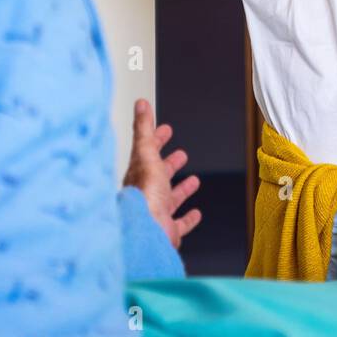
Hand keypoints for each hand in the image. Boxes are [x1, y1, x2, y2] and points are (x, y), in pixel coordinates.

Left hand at [122, 99, 201, 248]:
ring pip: (169, 198)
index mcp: (140, 173)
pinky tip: (195, 214)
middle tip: (180, 155)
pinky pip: (179, 223)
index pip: (148, 151)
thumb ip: (143, 129)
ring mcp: (157, 212)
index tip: (165, 130)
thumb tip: (140, 104)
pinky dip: (188, 218)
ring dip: (181, 189)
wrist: (146, 231)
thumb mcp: (145, 154)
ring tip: (193, 180)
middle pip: (159, 176)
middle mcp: (147, 193)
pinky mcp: (166, 230)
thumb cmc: (144, 196)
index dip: (157, 139)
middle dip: (170, 164)